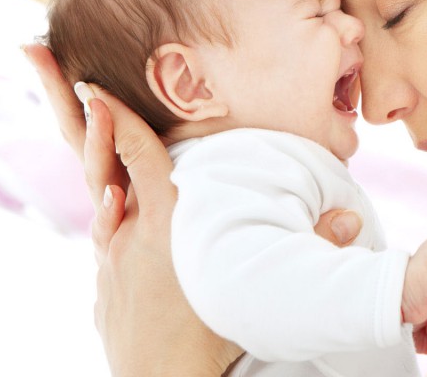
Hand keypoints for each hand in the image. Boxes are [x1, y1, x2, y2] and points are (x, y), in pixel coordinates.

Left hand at [24, 44, 365, 373]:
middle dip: (91, 130)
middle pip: (105, 174)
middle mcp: (130, 238)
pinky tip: (117, 220)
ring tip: (103, 151)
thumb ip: (309, 249)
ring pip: (102, 211)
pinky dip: (109, 225)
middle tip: (77, 92)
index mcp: (168, 225)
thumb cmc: (213, 339)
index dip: (121, 120)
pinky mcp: (106, 293)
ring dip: (103, 178)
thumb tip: (348, 219)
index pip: (140, 159)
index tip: (96, 87)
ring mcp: (111, 266)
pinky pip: (104, 247)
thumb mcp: (263, 286)